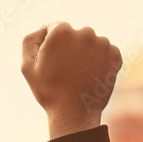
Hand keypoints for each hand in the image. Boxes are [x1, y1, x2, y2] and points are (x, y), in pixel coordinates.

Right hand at [21, 22, 122, 138]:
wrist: (74, 114)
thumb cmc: (49, 91)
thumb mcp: (27, 66)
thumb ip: (30, 40)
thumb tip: (44, 29)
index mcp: (62, 31)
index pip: (56, 27)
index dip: (52, 46)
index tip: (54, 63)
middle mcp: (85, 32)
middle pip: (75, 34)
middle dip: (71, 48)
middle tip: (67, 71)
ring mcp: (102, 44)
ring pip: (91, 43)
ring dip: (86, 54)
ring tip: (80, 74)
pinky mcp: (115, 55)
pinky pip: (106, 51)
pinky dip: (100, 61)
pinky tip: (92, 75)